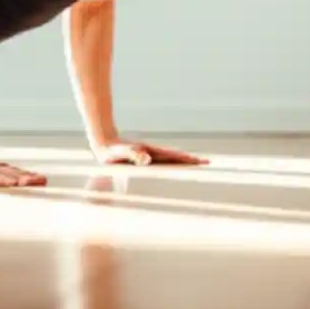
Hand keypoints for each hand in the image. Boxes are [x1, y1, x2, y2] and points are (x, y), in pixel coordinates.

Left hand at [90, 138, 206, 165]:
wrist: (101, 141)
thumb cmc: (109, 150)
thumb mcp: (119, 153)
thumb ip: (131, 155)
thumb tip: (146, 160)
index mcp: (148, 152)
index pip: (171, 156)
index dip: (185, 159)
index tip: (200, 161)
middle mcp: (151, 152)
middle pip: (174, 157)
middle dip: (190, 160)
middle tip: (207, 162)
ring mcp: (148, 154)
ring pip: (169, 158)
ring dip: (182, 161)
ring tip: (195, 164)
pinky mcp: (143, 158)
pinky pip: (161, 161)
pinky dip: (171, 163)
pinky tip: (174, 167)